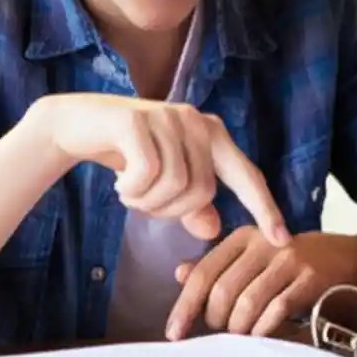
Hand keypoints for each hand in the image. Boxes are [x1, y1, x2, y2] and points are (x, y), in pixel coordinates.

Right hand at [36, 94, 287, 245]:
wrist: (74, 124)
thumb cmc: (126, 155)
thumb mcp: (163, 181)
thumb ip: (190, 203)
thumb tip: (214, 228)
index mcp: (212, 135)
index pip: (247, 176)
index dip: (265, 208)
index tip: (283, 239)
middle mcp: (196, 121)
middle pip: (203, 191)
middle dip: (170, 211)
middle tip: (144, 203)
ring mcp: (168, 117)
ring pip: (175, 186)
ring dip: (147, 202)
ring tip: (130, 192)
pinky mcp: (138, 121)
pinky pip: (147, 176)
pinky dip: (131, 191)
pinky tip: (119, 184)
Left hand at [166, 227, 356, 339]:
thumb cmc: (302, 263)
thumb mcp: (258, 257)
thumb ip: (221, 265)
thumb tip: (179, 273)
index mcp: (245, 236)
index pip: (204, 272)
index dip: (185, 305)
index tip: (174, 333)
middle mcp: (265, 242)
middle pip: (222, 290)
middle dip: (216, 321)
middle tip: (223, 335)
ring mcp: (290, 258)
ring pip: (246, 302)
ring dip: (240, 329)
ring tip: (243, 336)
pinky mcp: (311, 276)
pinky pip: (276, 309)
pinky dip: (263, 329)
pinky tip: (263, 335)